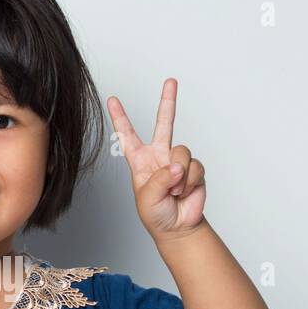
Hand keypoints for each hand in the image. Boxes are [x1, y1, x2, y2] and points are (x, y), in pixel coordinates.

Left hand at [107, 78, 206, 240]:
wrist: (177, 227)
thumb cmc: (156, 214)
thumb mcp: (147, 198)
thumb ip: (160, 179)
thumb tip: (177, 167)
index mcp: (140, 160)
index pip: (128, 135)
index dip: (120, 118)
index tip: (112, 99)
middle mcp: (159, 155)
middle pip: (164, 123)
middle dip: (168, 101)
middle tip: (171, 81)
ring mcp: (178, 161)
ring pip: (182, 152)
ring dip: (179, 174)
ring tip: (174, 190)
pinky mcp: (194, 169)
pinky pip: (195, 167)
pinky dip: (190, 182)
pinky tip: (184, 192)